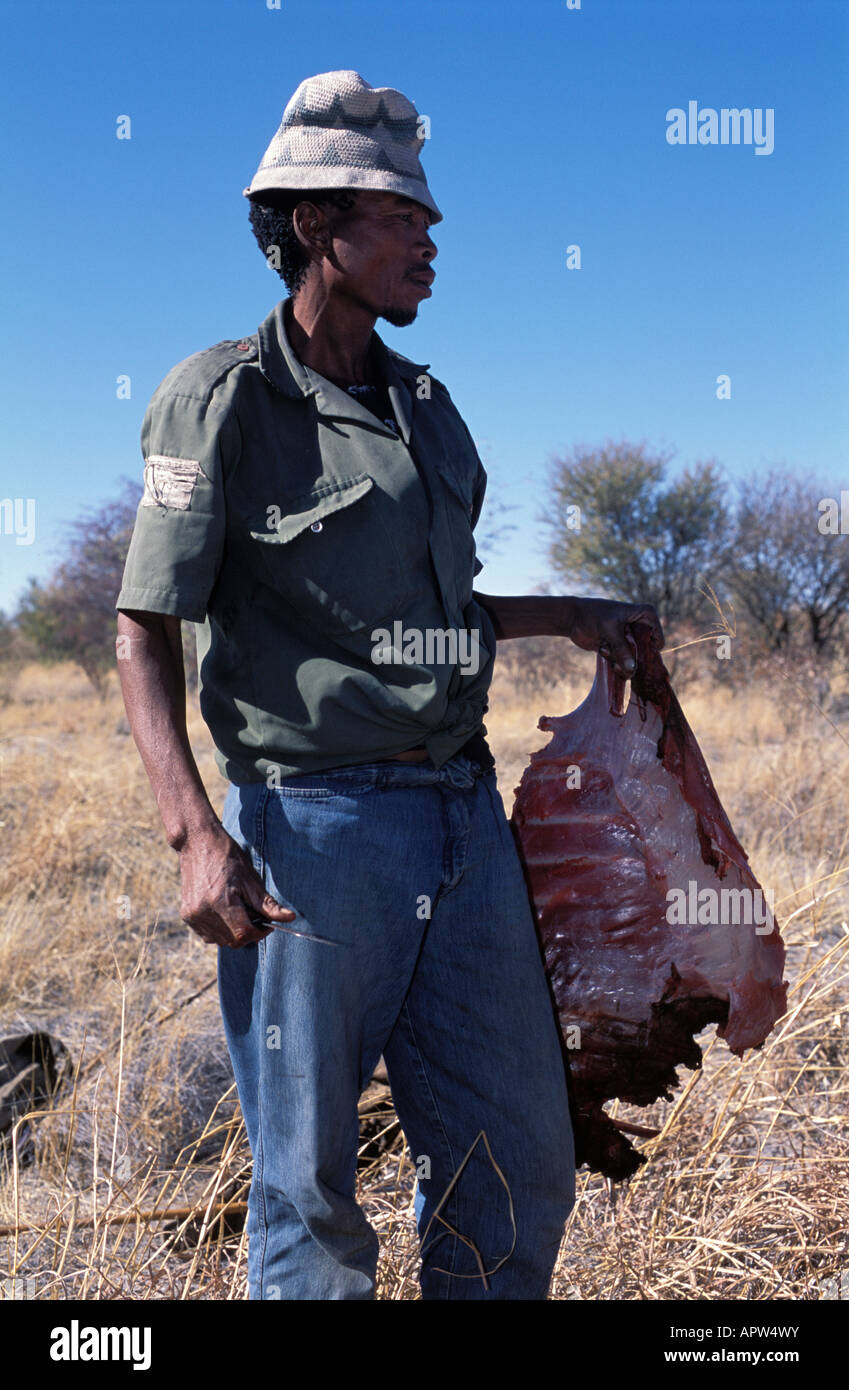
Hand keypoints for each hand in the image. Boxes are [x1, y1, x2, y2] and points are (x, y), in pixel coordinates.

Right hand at [177, 824, 295, 947]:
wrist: (197, 843)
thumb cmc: (227, 857)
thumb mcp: (251, 879)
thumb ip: (269, 904)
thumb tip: (290, 919)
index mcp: (220, 902)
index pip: (244, 934)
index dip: (260, 933)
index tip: (268, 924)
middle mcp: (202, 913)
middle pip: (233, 941)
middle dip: (249, 933)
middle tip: (257, 916)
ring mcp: (192, 916)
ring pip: (221, 941)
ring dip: (235, 933)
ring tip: (241, 912)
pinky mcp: (186, 916)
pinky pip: (208, 935)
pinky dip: (221, 931)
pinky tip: (227, 913)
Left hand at [566, 598, 663, 678]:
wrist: (572, 618)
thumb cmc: (593, 616)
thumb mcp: (610, 630)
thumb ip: (622, 649)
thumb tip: (632, 669)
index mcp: (642, 614)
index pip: (656, 632)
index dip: (654, 644)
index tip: (647, 653)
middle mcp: (637, 627)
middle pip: (645, 649)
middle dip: (634, 658)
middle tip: (623, 659)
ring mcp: (626, 639)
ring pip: (633, 658)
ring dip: (620, 659)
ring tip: (606, 648)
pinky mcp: (616, 648)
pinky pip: (622, 662)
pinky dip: (613, 661)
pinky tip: (602, 649)